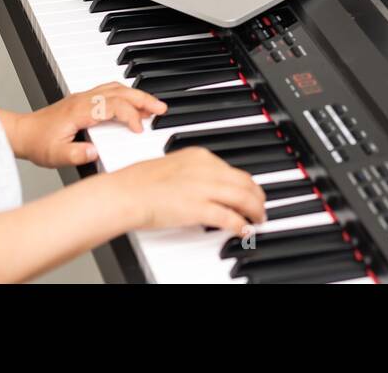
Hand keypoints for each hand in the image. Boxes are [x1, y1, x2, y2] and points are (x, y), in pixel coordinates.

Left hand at [15, 83, 166, 167]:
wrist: (23, 133)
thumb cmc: (38, 143)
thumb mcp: (54, 155)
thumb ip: (75, 154)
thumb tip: (95, 152)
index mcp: (80, 110)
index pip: (113, 106)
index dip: (129, 116)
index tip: (139, 130)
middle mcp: (84, 99)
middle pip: (120, 91)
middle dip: (143, 99)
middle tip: (161, 108)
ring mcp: (85, 97)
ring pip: (117, 88)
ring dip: (137, 95)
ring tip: (153, 106)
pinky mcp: (85, 100)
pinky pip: (111, 90)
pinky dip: (127, 95)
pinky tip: (133, 104)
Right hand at [115, 147, 266, 234]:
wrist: (126, 193)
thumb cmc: (139, 183)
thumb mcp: (173, 166)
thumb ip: (191, 173)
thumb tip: (204, 186)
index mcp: (199, 156)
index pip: (232, 169)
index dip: (245, 183)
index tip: (249, 191)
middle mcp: (206, 169)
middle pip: (244, 182)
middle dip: (257, 196)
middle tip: (261, 207)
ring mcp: (204, 189)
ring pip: (243, 198)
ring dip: (255, 210)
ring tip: (259, 219)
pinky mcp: (199, 208)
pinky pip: (230, 217)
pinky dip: (242, 225)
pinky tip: (245, 230)